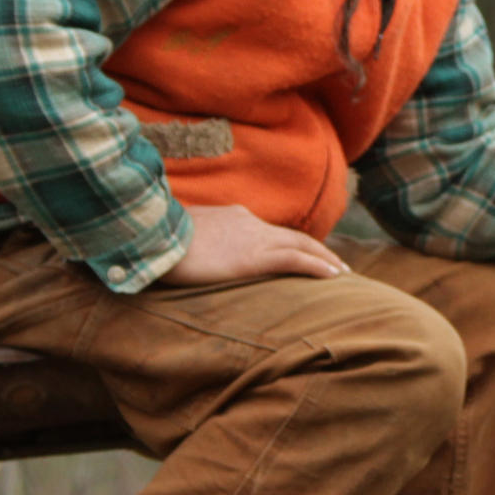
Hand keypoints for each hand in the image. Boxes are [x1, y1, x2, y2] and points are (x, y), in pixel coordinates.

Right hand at [158, 203, 348, 285]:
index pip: (269, 230)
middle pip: (293, 235)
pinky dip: (318, 266)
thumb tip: (189, 257)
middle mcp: (249, 222)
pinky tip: (334, 277)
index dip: (289, 242)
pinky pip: (295, 259)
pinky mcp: (252, 256)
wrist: (151, 234)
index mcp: (233, 217)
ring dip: (325, 259)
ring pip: (301, 245)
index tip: (303, 253)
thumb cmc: (157, 240)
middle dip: (318, 249)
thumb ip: (196, 245)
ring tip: (342, 273)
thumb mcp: (181, 240)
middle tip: (337, 265)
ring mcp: (253, 237)